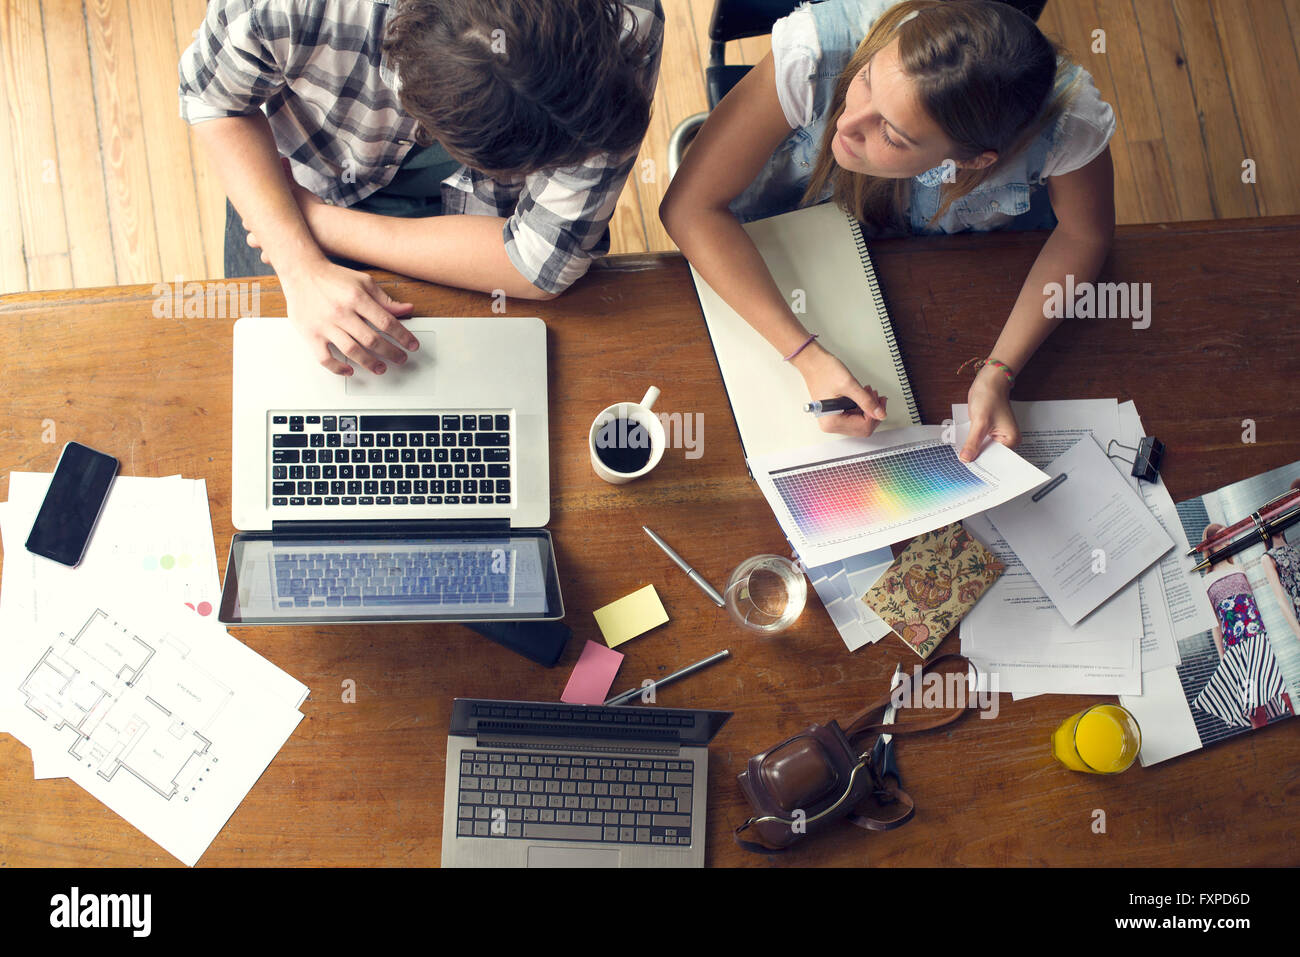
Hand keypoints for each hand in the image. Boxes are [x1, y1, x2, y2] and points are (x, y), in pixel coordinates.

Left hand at [245, 158, 323, 262]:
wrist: (323, 230)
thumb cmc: (310, 208)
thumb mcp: (297, 189)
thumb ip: (287, 175)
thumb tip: (283, 158)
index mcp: (262, 213)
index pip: (247, 213)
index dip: (255, 212)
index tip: (262, 210)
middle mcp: (261, 229)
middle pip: (249, 228)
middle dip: (256, 227)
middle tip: (269, 224)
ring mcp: (268, 245)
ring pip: (254, 244)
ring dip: (261, 242)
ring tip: (274, 239)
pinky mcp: (278, 258)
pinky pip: (266, 258)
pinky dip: (271, 256)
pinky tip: (279, 253)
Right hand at [280, 260, 417, 375]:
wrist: (301, 271)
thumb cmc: (332, 278)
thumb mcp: (364, 282)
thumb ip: (385, 299)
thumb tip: (407, 309)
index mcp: (356, 298)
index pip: (386, 322)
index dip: (403, 336)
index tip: (411, 346)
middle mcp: (341, 312)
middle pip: (372, 340)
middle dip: (391, 352)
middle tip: (400, 359)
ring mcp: (325, 325)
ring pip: (352, 351)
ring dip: (370, 363)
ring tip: (381, 368)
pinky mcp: (311, 334)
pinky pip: (325, 358)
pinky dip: (338, 368)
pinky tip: (349, 370)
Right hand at [791, 342, 887, 436]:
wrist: (812, 362)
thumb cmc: (824, 371)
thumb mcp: (849, 385)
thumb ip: (866, 401)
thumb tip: (880, 414)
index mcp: (832, 421)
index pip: (863, 427)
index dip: (874, 414)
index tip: (878, 400)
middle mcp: (830, 424)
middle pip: (862, 429)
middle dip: (872, 413)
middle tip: (876, 397)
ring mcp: (832, 420)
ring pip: (860, 424)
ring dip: (868, 410)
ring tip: (869, 393)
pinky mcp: (835, 414)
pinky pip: (854, 417)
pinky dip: (861, 408)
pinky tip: (863, 396)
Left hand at [959, 364, 1018, 461]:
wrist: (989, 381)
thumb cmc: (990, 396)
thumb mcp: (980, 422)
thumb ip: (973, 442)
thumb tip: (966, 459)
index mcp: (1011, 440)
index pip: (997, 459)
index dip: (984, 464)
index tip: (971, 471)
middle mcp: (1006, 440)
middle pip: (989, 455)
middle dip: (977, 458)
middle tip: (963, 466)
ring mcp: (996, 436)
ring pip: (982, 449)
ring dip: (972, 450)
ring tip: (961, 458)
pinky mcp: (987, 431)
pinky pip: (978, 441)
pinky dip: (970, 443)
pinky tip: (962, 447)